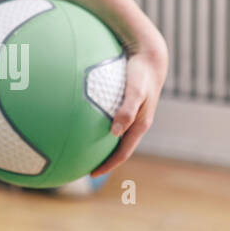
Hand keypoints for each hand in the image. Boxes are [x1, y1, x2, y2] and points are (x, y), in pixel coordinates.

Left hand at [90, 37, 168, 177]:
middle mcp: (135, 123)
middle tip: (82, 165)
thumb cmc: (141, 72)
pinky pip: (110, 119)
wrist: (150, 56)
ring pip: (115, 135)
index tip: (91, 174)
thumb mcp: (135, 91)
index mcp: (140, 125)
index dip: (108, 165)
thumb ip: (126, 110)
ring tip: (79, 147)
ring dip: (100, 144)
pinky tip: (81, 119)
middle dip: (103, 159)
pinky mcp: (125, 104)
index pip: (123, 153)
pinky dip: (98, 125)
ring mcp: (130, 114)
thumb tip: (115, 132)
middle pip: (118, 148)